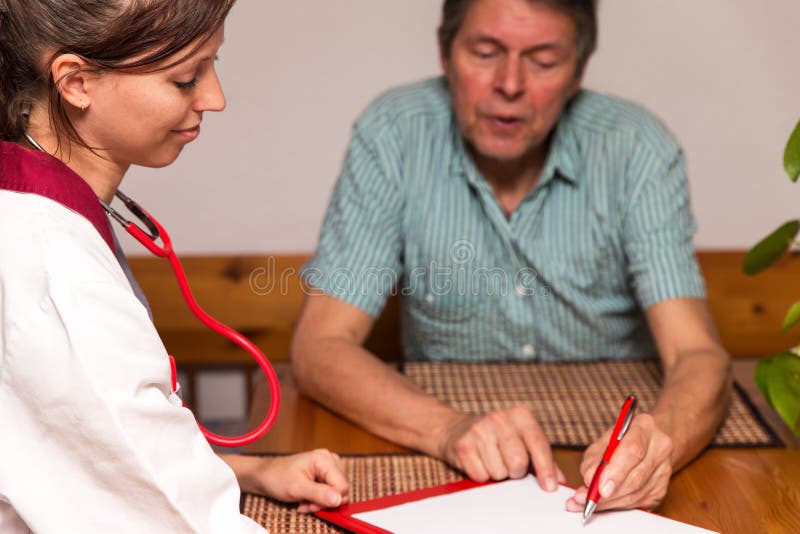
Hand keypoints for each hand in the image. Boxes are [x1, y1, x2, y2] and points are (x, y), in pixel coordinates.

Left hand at [223, 449, 348, 512]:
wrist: (264, 475)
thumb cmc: (277, 477)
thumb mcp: (297, 488)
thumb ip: (319, 494)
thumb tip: (339, 499)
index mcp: (324, 459)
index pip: (342, 487)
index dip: (330, 501)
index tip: (311, 505)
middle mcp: (329, 459)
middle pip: (340, 490)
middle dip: (323, 502)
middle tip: (305, 504)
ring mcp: (327, 465)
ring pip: (335, 492)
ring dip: (320, 502)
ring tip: (304, 501)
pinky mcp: (324, 472)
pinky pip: (330, 490)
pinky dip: (318, 498)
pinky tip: (306, 498)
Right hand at [439, 406, 564, 490]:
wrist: (455, 428)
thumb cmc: (496, 437)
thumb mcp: (522, 440)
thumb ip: (543, 459)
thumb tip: (559, 482)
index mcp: (520, 415)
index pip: (538, 444)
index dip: (545, 469)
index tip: (550, 487)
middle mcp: (499, 418)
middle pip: (518, 463)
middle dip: (516, 471)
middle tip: (508, 464)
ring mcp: (479, 430)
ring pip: (500, 472)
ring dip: (498, 474)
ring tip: (492, 460)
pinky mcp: (463, 445)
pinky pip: (481, 476)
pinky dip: (482, 475)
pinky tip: (479, 462)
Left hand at [566, 413, 672, 512]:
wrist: (647, 442)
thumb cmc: (622, 439)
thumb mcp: (603, 440)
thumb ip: (594, 458)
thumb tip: (589, 479)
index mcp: (645, 427)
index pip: (633, 451)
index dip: (616, 472)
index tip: (600, 487)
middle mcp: (660, 448)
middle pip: (636, 477)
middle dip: (609, 493)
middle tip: (587, 498)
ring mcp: (664, 471)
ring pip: (636, 494)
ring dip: (610, 502)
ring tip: (587, 502)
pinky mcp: (662, 490)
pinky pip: (638, 503)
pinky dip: (617, 506)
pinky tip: (603, 504)